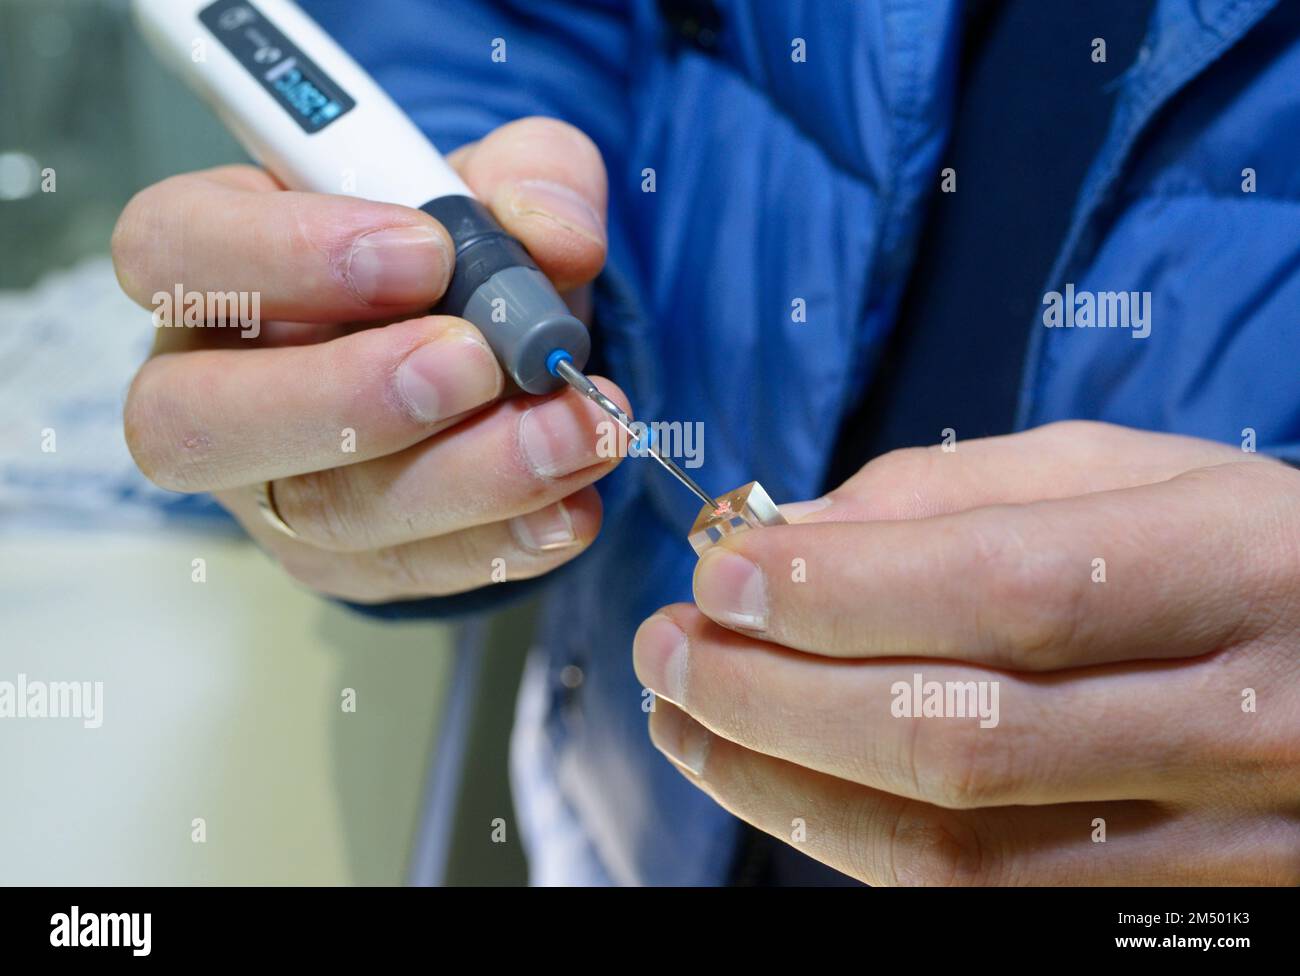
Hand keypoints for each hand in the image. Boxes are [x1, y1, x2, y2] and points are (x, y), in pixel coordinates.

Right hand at [114, 118, 626, 600]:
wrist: (500, 358)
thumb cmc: (463, 257)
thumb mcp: (506, 183)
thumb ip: (534, 176)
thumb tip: (559, 240)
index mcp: (217, 257)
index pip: (173, 248)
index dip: (283, 252)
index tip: (427, 252)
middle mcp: (215, 384)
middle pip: (193, 419)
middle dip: (346, 398)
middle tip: (474, 364)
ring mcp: (272, 490)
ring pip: (319, 512)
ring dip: (463, 477)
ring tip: (573, 432)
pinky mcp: (346, 561)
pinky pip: (406, 570)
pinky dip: (501, 541)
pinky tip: (571, 506)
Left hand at [634, 422, 1299, 884]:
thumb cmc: (1242, 551)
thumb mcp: (1133, 472)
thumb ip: (958, 492)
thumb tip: (792, 536)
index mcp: (1244, 572)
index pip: (1009, 590)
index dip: (841, 591)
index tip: (723, 573)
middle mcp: (1243, 725)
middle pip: (961, 734)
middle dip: (776, 695)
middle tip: (670, 648)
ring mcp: (1216, 844)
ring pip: (958, 846)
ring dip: (784, 784)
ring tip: (684, 721)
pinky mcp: (1169, 912)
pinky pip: (981, 897)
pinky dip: (852, 839)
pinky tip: (777, 781)